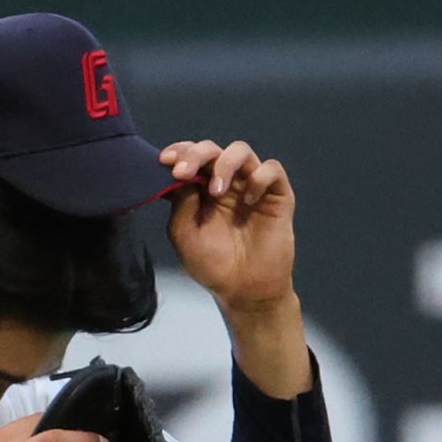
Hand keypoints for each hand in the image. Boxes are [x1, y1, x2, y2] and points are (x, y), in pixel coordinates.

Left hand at [160, 139, 296, 310]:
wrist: (244, 290)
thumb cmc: (213, 266)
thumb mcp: (185, 237)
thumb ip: (181, 205)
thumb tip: (180, 176)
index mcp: (202, 191)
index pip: (191, 160)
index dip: (180, 152)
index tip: (164, 160)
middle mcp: (226, 183)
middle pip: (213, 150)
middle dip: (196, 154)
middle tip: (183, 171)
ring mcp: (251, 187)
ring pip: (241, 151)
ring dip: (225, 164)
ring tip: (216, 190)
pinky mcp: (277, 195)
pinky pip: (272, 169)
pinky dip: (259, 178)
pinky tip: (249, 200)